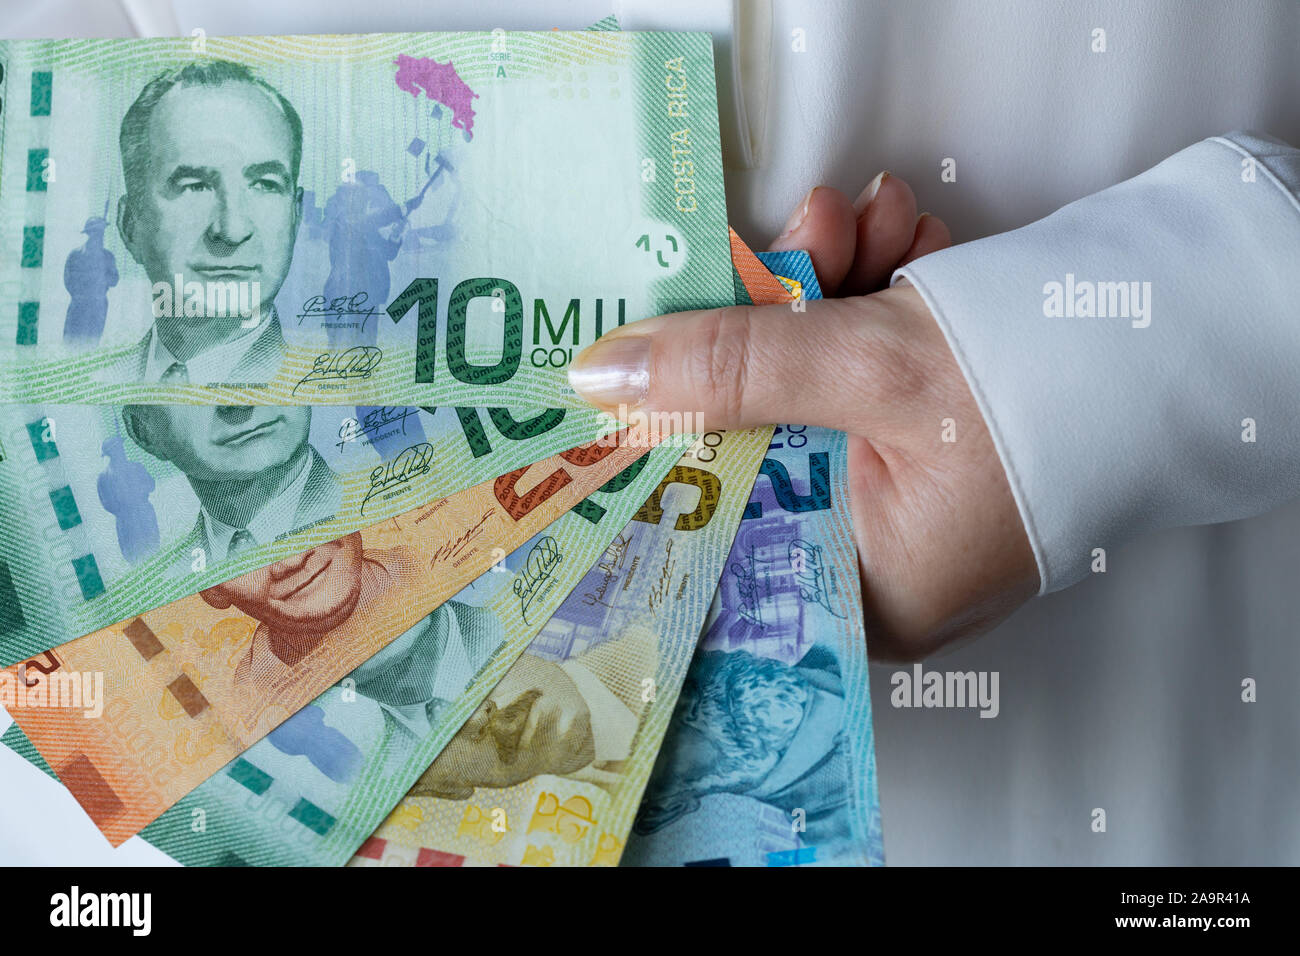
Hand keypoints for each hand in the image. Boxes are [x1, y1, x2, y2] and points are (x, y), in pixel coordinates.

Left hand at [568, 174, 1038, 660]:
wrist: (1182, 335)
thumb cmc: (1046, 391)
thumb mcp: (870, 370)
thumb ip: (729, 369)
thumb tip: (605, 375)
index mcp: (860, 592)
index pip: (720, 534)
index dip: (671, 449)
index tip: (638, 379)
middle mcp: (873, 560)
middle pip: (760, 444)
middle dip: (766, 332)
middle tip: (786, 249)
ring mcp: (899, 497)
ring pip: (807, 393)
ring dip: (823, 294)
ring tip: (859, 222)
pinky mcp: (920, 438)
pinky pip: (857, 374)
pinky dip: (866, 304)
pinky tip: (893, 243)